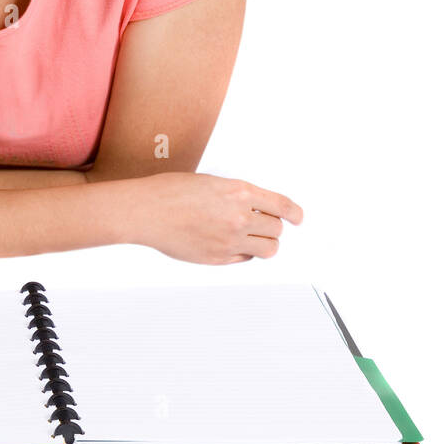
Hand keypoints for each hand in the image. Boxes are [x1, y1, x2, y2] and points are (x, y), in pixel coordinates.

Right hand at [122, 172, 303, 264]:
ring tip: (253, 238)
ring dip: (265, 243)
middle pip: (277, 229)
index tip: (298, 217)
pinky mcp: (217, 259)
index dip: (294, 213)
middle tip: (265, 224)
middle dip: (274, 226)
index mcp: (240, 192)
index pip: (282, 205)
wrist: (146, 210)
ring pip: (268, 249)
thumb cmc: (172, 192)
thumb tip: (256, 207)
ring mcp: (229, 241)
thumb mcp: (213, 183)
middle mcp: (239, 217)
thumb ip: (238, 195)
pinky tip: (232, 245)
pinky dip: (244, 254)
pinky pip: (245, 260)